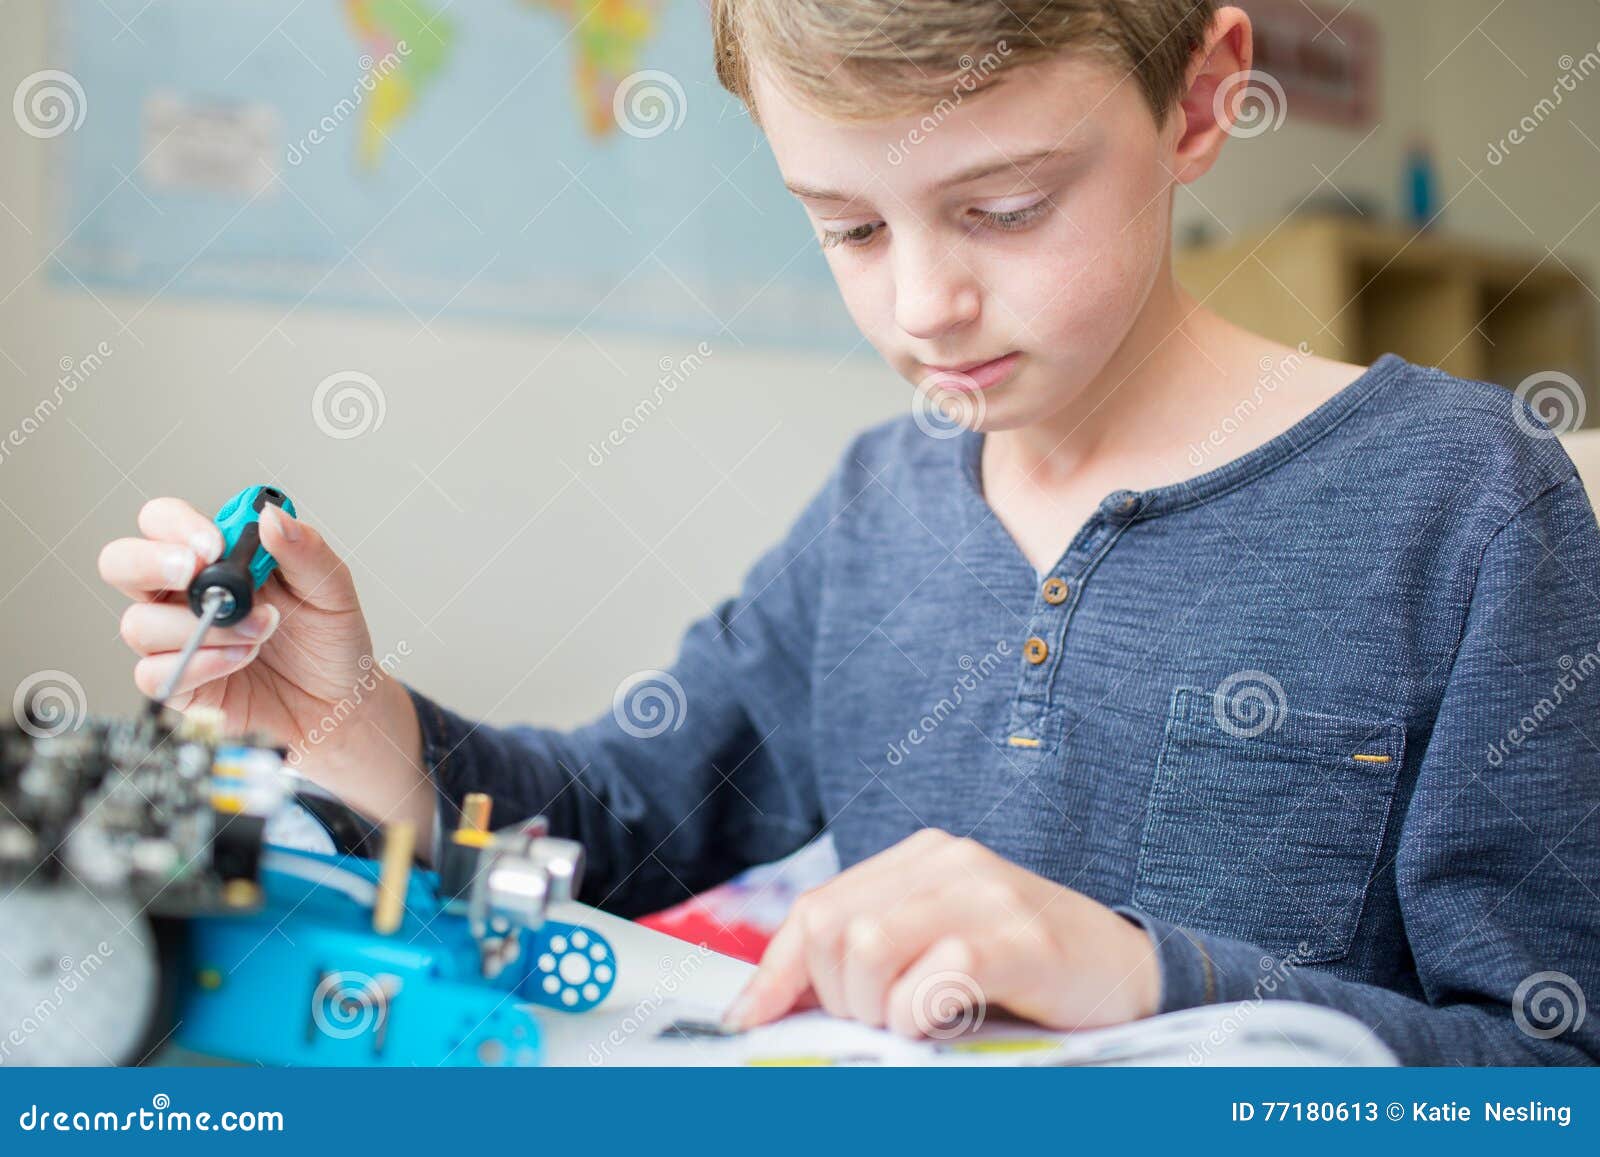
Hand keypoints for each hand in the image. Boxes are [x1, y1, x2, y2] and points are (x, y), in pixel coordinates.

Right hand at [98, 497, 411, 763]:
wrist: (339, 698)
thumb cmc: (330, 639)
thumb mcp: (330, 587)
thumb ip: (304, 549)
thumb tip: (272, 515)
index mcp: (215, 558)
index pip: (163, 522)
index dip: (176, 526)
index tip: (214, 544)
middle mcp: (184, 594)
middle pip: (121, 563)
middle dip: (149, 564)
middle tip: (196, 575)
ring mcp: (176, 639)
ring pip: (138, 624)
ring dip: (202, 627)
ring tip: (260, 631)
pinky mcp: (179, 683)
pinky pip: (152, 674)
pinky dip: (199, 664)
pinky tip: (240, 659)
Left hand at [723, 828, 1160, 1036]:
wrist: (1133, 977)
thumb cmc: (1026, 976)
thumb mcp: (936, 954)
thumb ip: (870, 961)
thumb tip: (775, 1003)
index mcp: (918, 858)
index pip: (815, 908)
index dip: (775, 972)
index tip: (749, 1021)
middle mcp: (947, 860)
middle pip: (829, 928)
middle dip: (835, 997)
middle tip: (881, 1027)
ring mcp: (986, 892)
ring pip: (867, 947)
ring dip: (879, 1010)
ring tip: (921, 1026)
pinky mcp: (1020, 937)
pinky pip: (934, 976)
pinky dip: (924, 1014)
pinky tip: (949, 1022)